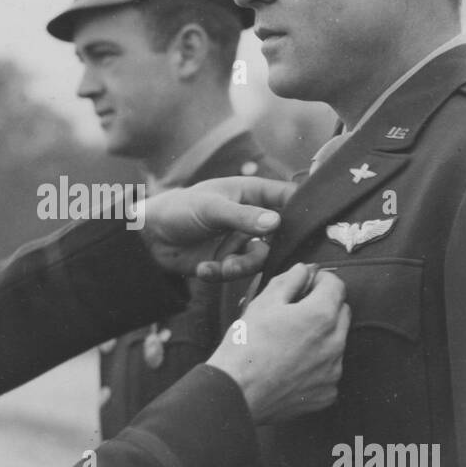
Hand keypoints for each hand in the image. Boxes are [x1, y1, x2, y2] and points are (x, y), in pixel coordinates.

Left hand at [137, 175, 297, 281]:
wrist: (147, 237)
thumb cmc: (178, 209)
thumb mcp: (211, 208)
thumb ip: (243, 217)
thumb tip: (275, 224)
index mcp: (251, 193)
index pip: (287, 197)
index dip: (304, 209)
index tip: (317, 226)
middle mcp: (250, 217)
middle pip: (280, 235)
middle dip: (275, 250)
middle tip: (267, 257)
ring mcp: (239, 240)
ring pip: (258, 258)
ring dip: (241, 266)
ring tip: (223, 267)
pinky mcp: (226, 261)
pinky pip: (236, 272)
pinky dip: (221, 273)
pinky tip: (203, 270)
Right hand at [209, 263, 349, 422]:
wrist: (236, 392)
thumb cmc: (245, 346)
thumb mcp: (262, 303)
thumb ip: (289, 281)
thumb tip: (304, 270)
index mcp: (321, 315)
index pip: (336, 285)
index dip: (319, 280)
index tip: (306, 284)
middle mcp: (335, 342)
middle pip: (342, 312)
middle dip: (324, 306)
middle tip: (295, 313)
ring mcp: (333, 370)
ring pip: (337, 342)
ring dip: (322, 337)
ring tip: (290, 343)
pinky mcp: (327, 392)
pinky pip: (330, 370)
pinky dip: (317, 366)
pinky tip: (292, 366)